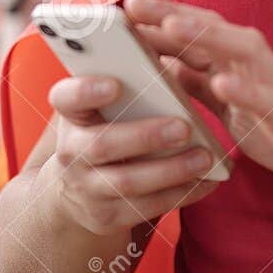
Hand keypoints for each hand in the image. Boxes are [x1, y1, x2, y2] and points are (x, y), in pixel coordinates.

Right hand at [43, 74, 221, 236]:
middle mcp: (72, 152)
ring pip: (128, 182)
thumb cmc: (104, 130)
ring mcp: (87, 188)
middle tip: (183, 126)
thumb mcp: (104, 107)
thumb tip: (173, 55)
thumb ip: (129, 84)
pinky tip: (206, 182)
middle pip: (103, 145)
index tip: (115, 84)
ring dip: (171, 170)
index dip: (86, 91)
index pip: (65, 98)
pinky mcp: (106, 216)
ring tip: (204, 157)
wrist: (75, 191)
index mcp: (71, 115)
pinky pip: (146, 208)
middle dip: (146, 135)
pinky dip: (180, 194)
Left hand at [123, 0, 272, 201]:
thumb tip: (162, 65)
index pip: (191, 34)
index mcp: (237, 61)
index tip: (120, 9)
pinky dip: (245, 88)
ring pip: (235, 52)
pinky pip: (266, 98)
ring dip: (203, 38)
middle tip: (131, 4)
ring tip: (169, 27)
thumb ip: (201, 84)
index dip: (156, 21)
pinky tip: (223, 83)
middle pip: (207, 31)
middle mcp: (253, 62)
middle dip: (169, 17)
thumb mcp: (233, 106)